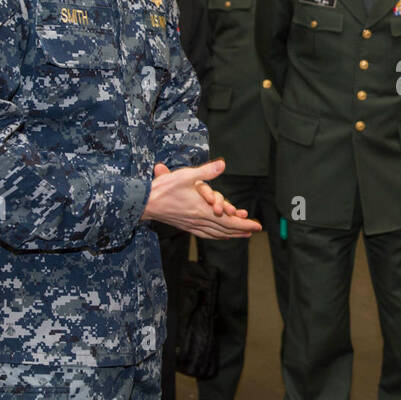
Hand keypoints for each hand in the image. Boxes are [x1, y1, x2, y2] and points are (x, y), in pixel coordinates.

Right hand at [142, 160, 261, 238]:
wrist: (143, 203)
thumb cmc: (163, 189)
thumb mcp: (185, 175)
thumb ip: (206, 171)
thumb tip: (222, 164)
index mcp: (202, 210)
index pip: (229, 220)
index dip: (244, 223)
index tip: (257, 225)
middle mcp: (199, 220)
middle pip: (226, 229)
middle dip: (242, 229)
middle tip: (255, 229)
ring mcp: (192, 225)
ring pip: (217, 233)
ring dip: (231, 234)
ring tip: (243, 234)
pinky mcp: (186, 226)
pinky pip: (206, 234)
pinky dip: (217, 235)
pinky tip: (220, 235)